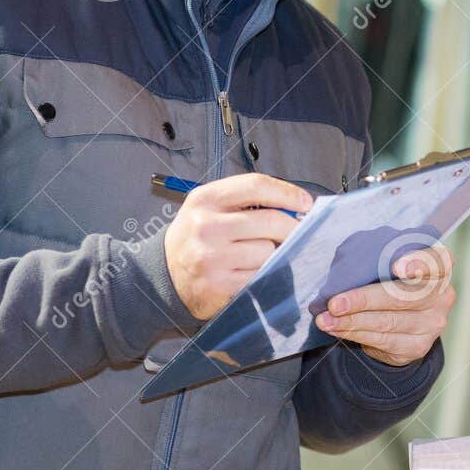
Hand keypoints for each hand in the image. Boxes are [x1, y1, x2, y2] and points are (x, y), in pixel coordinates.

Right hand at [165, 173, 312, 318]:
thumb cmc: (197, 237)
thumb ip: (247, 202)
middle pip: (271, 221)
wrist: (163, 274)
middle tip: (293, 234)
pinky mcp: (219, 284)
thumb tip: (296, 208)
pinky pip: (261, 275)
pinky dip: (264, 273)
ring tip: (258, 255)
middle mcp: (206, 225)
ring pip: (269, 251)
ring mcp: (211, 257)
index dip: (288, 193)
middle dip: (290, 228)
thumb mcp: (210, 208)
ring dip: (273, 254)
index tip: (306, 203)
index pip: (256, 186)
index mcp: (205, 198)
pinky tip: (252, 270)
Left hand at [316, 244, 454, 366]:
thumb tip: (343, 273)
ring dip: (351, 321)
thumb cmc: (393, 283)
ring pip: (388, 322)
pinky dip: (355, 334)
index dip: (418, 263)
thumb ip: (379, 261)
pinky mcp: (418, 346)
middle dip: (364, 299)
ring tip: (326, 320)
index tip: (396, 267)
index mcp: (439, 269)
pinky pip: (383, 340)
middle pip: (403, 296)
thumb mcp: (391, 265)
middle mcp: (441, 296)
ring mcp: (432, 324)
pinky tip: (337, 329)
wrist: (404, 323)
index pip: (437, 261)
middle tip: (335, 303)